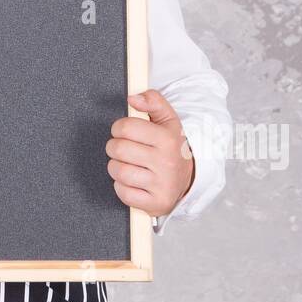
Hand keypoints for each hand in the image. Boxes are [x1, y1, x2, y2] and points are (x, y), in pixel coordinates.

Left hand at [106, 89, 194, 217]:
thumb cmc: (172, 147)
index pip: (126, 127)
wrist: (187, 180)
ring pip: (119, 172)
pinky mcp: (156, 203)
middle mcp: (166, 162)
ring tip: (126, 165)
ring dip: (116, 168)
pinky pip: (123, 193)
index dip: (119, 128)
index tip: (124, 132)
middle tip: (122, 149)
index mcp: (168, 139)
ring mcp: (162, 184)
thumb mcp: (168, 120)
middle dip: (114, 147)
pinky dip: (121, 187)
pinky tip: (131, 182)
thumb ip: (153, 101)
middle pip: (119, 149)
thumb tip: (132, 98)